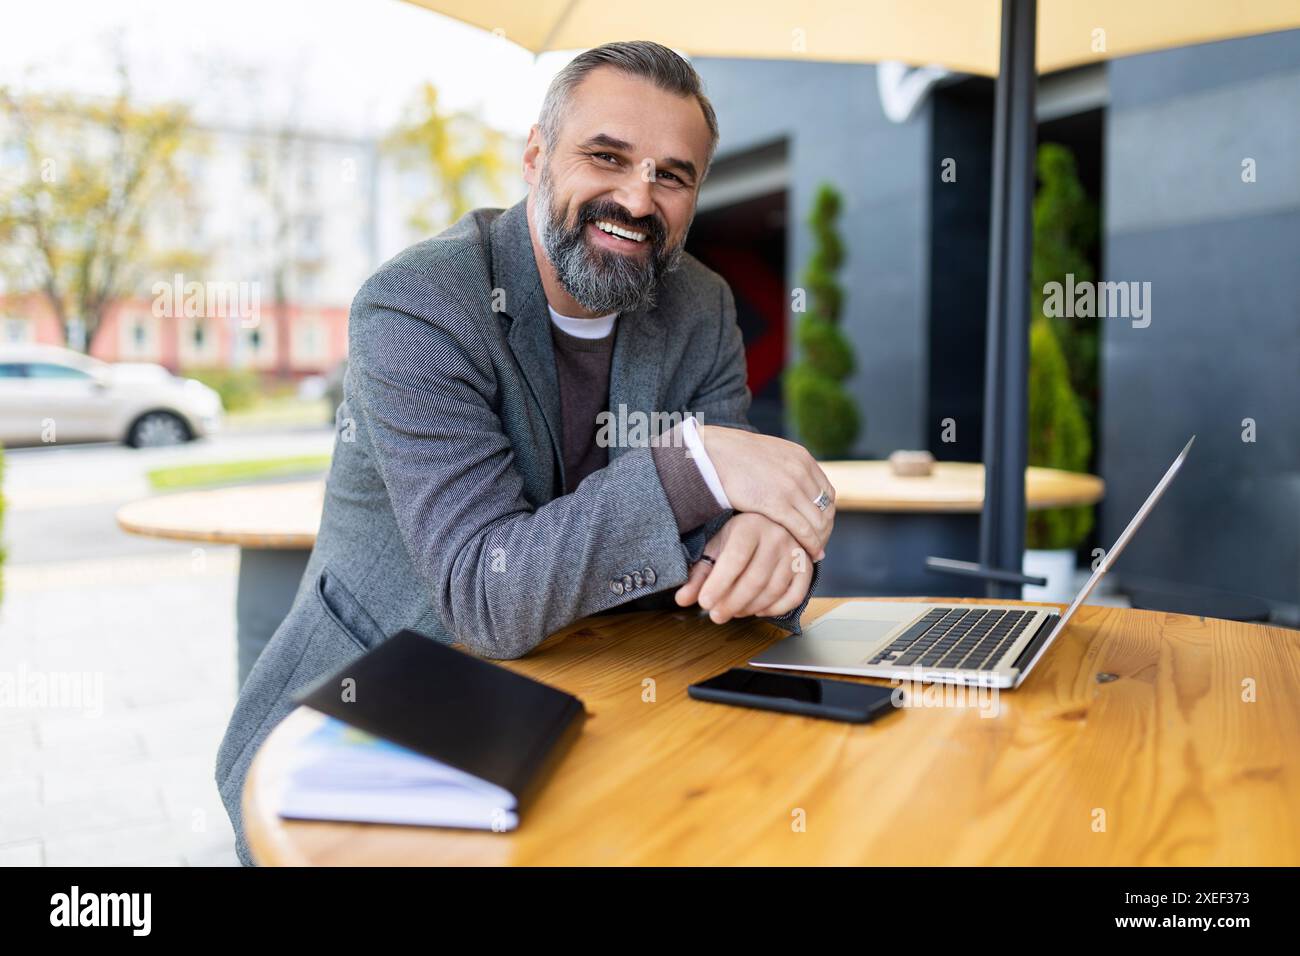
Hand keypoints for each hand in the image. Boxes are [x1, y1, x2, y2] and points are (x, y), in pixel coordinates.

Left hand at [674, 512, 813, 623]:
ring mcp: (794, 551)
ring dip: (751, 608)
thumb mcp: (717, 547)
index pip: (734, 559)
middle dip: (732, 602)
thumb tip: (682, 599)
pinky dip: (776, 609)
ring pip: (773, 589)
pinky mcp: (806, 566)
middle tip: (716, 616)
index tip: (704, 602)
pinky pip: (795, 595)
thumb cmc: (740, 537)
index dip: (719, 585)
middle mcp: (776, 536)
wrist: (774, 521)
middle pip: (755, 579)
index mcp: (749, 526)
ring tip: (734, 612)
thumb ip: (699, 574)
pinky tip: (759, 610)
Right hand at [696, 424, 834, 559]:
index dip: (826, 514)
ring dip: (818, 540)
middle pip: (826, 508)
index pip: (827, 492)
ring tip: (813, 553)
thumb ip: (786, 469)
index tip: (819, 528)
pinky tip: (809, 554)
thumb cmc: (734, 458)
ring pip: (817, 521)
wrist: (712, 454)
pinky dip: (810, 544)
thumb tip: (792, 487)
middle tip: (818, 545)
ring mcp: (790, 487)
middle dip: (824, 530)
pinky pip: (802, 529)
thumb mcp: (770, 455)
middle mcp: (801, 471)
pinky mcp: (776, 502)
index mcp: (802, 458)